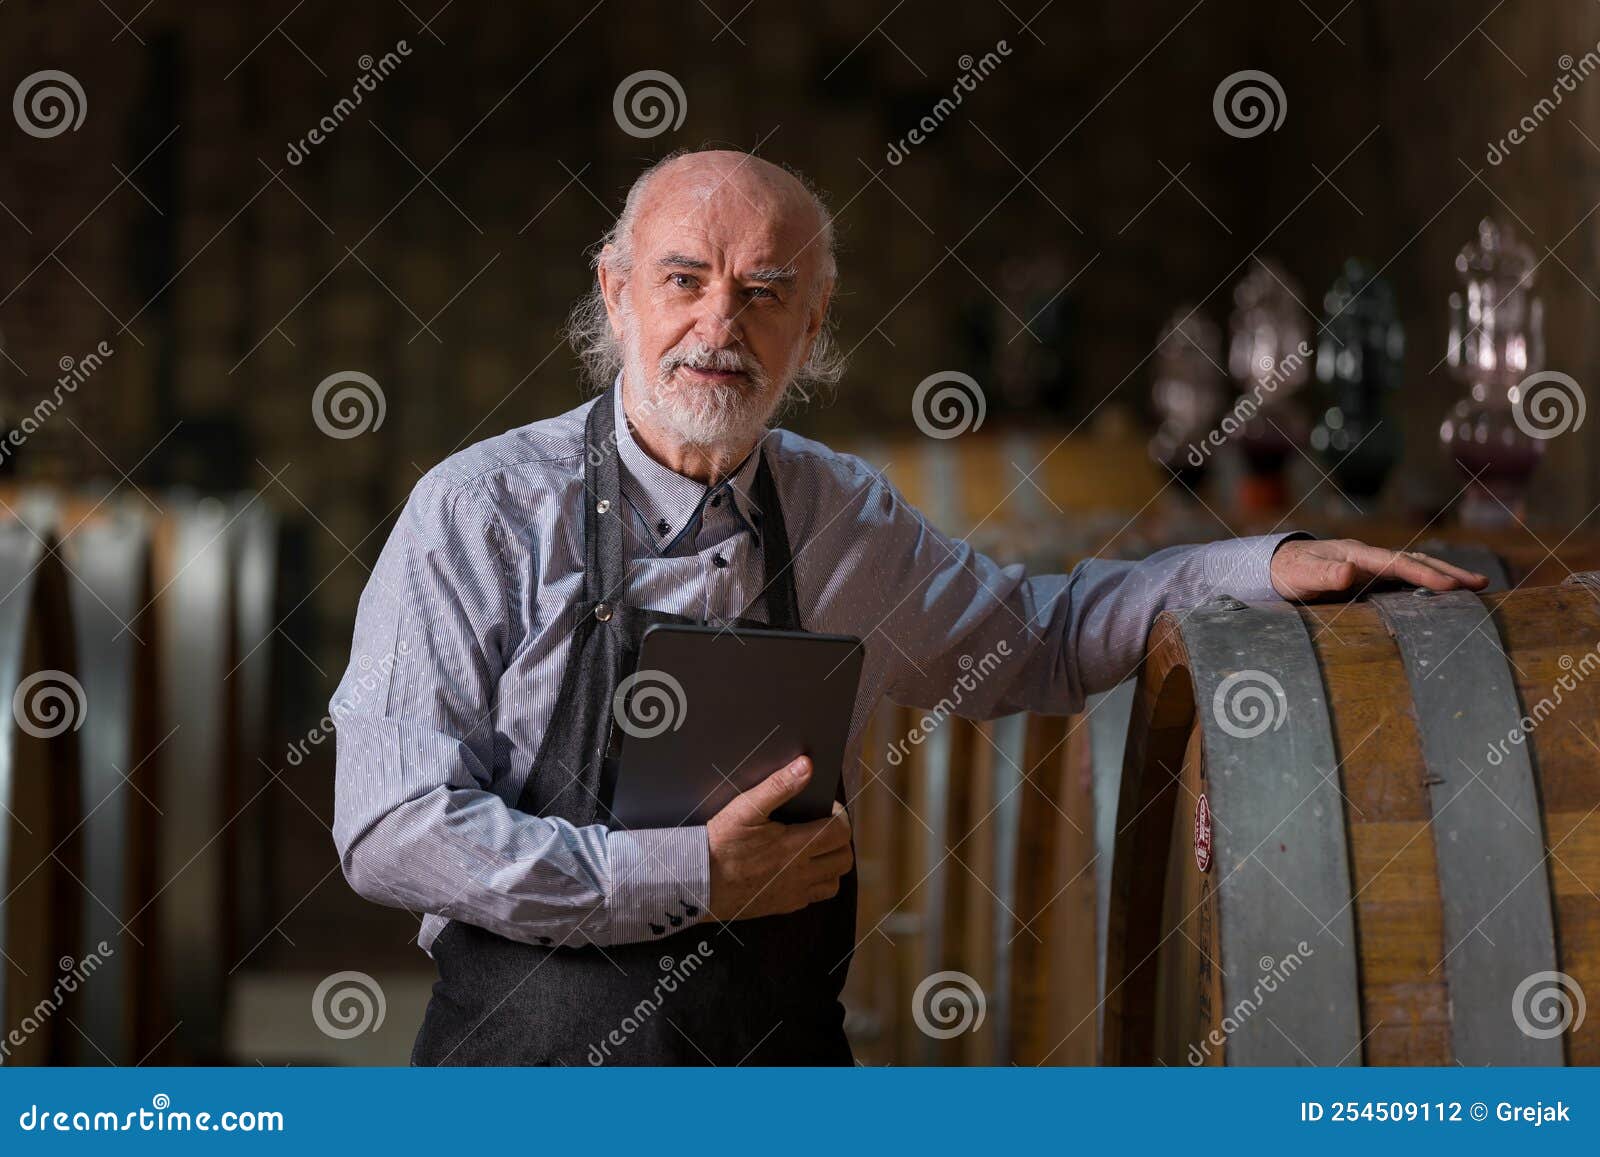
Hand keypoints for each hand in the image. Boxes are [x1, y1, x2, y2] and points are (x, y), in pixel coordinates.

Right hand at [704, 756, 853, 922]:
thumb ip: (779, 786)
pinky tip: (800, 868)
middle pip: (843, 858)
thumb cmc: (719, 844)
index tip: (827, 809)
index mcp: (794, 846)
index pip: (840, 832)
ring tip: (815, 847)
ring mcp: (793, 892)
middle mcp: (799, 873)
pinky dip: (816, 882)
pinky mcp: (784, 905)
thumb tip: (806, 766)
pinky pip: (815, 897)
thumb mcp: (745, 807)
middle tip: (824, 826)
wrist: (697, 881)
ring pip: (834, 880)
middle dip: (840, 839)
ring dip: (831, 862)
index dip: (840, 816)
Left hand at [1269, 537, 1489, 601]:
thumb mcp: (1301, 574)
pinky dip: (1427, 586)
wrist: (1277, 566)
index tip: (1450, 587)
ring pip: (1415, 570)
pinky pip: (1405, 582)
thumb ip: (1323, 573)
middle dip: (1448, 573)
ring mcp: (1372, 568)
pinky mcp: (1371, 580)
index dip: (1424, 575)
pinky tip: (1445, 598)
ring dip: (1444, 578)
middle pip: (1415, 562)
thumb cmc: (1288, 570)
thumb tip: (1349, 570)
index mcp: (1357, 553)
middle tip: (1481, 584)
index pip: (1397, 563)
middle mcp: (1370, 558)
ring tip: (1476, 588)